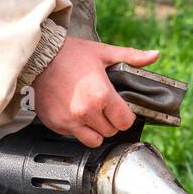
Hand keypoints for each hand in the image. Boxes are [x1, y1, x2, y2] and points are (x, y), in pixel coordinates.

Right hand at [32, 38, 158, 146]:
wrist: (38, 57)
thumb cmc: (70, 54)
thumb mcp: (104, 53)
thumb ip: (131, 57)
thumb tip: (154, 55)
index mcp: (102, 95)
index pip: (125, 122)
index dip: (126, 116)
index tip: (121, 109)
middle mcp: (86, 111)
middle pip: (111, 132)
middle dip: (111, 122)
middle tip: (105, 108)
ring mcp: (70, 121)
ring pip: (94, 140)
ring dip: (96, 130)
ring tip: (91, 114)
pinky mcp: (56, 124)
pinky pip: (75, 137)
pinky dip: (78, 129)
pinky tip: (75, 113)